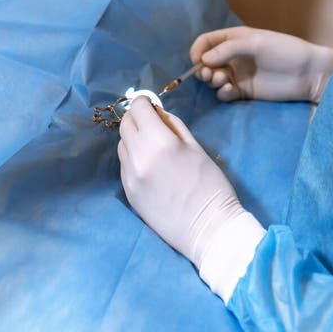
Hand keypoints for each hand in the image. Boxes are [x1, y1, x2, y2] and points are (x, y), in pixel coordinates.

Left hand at [118, 97, 245, 268]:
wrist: (209, 229)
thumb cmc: (210, 184)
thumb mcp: (195, 146)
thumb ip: (173, 125)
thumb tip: (156, 112)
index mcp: (159, 142)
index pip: (137, 108)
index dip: (145, 102)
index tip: (153, 106)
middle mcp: (138, 157)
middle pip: (125, 125)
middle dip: (137, 119)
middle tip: (152, 124)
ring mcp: (130, 178)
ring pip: (122, 145)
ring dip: (133, 139)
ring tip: (153, 147)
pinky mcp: (128, 194)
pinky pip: (124, 166)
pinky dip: (133, 159)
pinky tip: (151, 167)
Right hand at [190, 26, 332, 102]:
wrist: (308, 72)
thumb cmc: (284, 50)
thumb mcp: (256, 42)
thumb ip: (228, 49)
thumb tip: (202, 61)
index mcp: (235, 38)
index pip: (206, 42)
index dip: (197, 50)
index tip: (197, 61)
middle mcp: (234, 56)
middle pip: (206, 62)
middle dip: (203, 69)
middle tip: (210, 74)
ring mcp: (239, 74)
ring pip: (214, 79)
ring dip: (212, 80)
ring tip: (221, 81)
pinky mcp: (245, 91)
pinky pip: (225, 93)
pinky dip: (223, 93)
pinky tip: (230, 91)